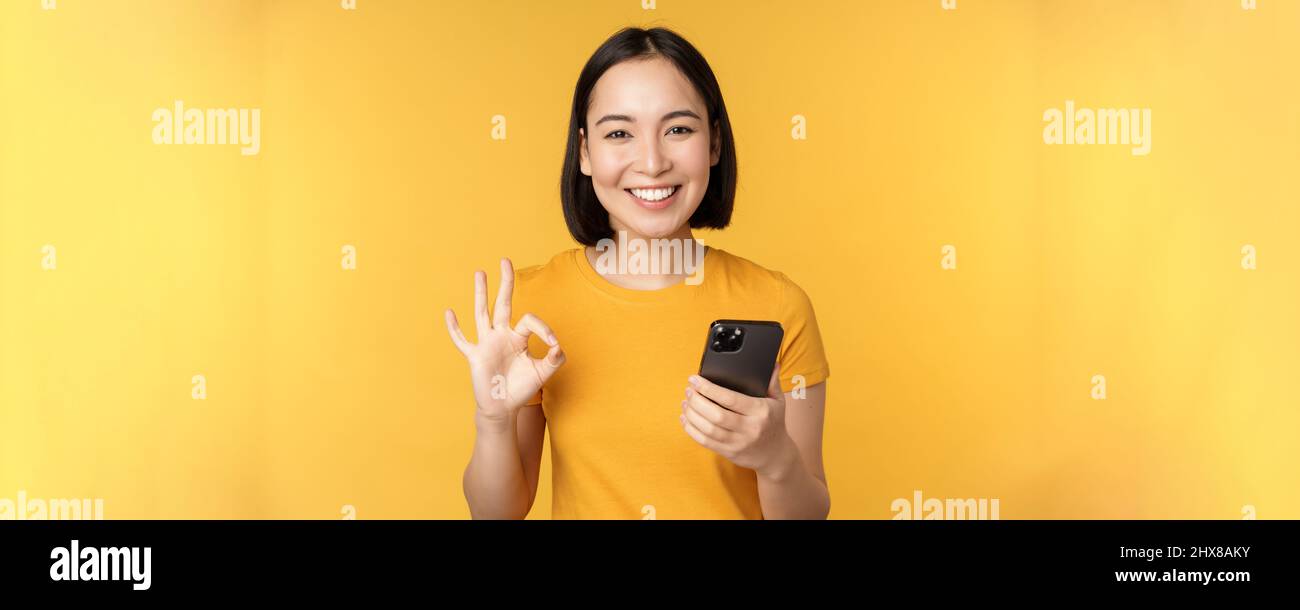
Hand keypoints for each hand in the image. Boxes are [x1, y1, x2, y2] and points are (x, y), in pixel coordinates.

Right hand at [444, 258, 565, 419]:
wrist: (504, 408)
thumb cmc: (521, 389)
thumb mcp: (542, 373)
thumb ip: (554, 359)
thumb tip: (557, 346)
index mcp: (517, 337)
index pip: (529, 320)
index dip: (544, 328)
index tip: (553, 344)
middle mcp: (501, 335)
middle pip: (502, 304)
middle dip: (505, 283)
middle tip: (505, 261)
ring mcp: (486, 344)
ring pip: (482, 313)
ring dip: (480, 294)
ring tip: (480, 273)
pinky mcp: (475, 356)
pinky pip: (462, 340)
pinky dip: (455, 328)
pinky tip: (449, 312)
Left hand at [679, 363, 796, 479]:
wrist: (776, 454)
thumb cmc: (774, 423)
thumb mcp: (778, 401)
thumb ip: (772, 382)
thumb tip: (772, 363)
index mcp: (760, 411)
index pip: (730, 399)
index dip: (709, 388)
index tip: (695, 379)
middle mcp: (749, 428)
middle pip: (716, 415)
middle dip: (697, 401)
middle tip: (689, 390)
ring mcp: (738, 442)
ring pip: (708, 429)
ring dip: (692, 414)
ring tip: (686, 402)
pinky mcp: (729, 452)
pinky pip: (705, 442)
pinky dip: (691, 430)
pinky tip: (685, 419)